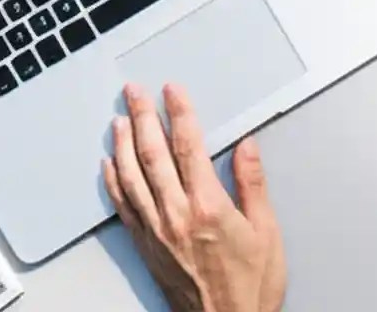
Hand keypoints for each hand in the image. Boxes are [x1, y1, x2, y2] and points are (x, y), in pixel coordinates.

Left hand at [103, 84, 286, 311]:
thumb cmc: (251, 286)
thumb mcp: (266, 231)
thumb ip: (253, 184)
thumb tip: (246, 147)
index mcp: (209, 207)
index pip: (189, 147)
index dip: (179, 113)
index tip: (172, 91)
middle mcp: (177, 215)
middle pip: (153, 154)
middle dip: (143, 117)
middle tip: (135, 92)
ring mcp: (156, 230)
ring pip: (132, 176)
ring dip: (123, 143)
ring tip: (119, 119)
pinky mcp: (146, 245)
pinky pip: (123, 205)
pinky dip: (114, 181)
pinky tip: (110, 164)